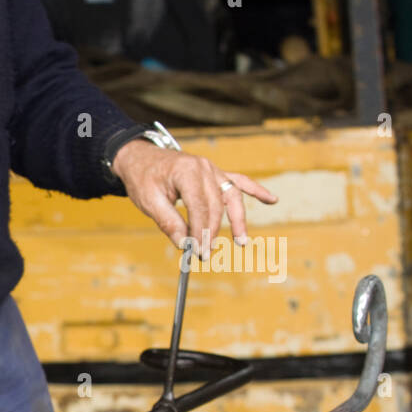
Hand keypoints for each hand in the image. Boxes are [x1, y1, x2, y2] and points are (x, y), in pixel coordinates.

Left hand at [112, 140, 277, 259]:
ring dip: (238, 219)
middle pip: (216, 205)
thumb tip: (184, 245)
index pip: (200, 206)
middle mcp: (205, 168)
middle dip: (212, 232)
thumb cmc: (143, 178)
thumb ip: (169, 222)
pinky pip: (239, 182)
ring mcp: (213, 170)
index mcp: (187, 171)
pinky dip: (255, 191)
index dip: (200, 231)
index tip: (198, 252)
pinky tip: (271, 200)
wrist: (140, 158)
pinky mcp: (215, 174)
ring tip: (242, 241)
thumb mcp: (149, 201)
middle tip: (205, 254)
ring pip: (231, 196)